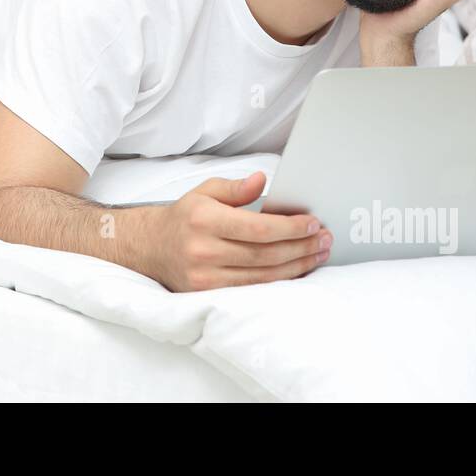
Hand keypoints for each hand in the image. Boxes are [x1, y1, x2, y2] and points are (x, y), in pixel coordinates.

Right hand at [149, 172, 331, 291]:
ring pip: (262, 276)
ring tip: (318, 254)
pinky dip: (278, 281)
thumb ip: (235, 188)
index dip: (290, 228)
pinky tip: (296, 271)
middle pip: (265, 254)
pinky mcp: (207, 294)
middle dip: (301, 247)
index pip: (258, 228)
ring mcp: (205, 277)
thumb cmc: (184, 217)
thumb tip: (262, 181)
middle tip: (324, 239)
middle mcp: (203, 250)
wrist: (151, 248)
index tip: (312, 223)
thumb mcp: (205, 192)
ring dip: (296, 266)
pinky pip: (251, 289)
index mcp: (204, 219)